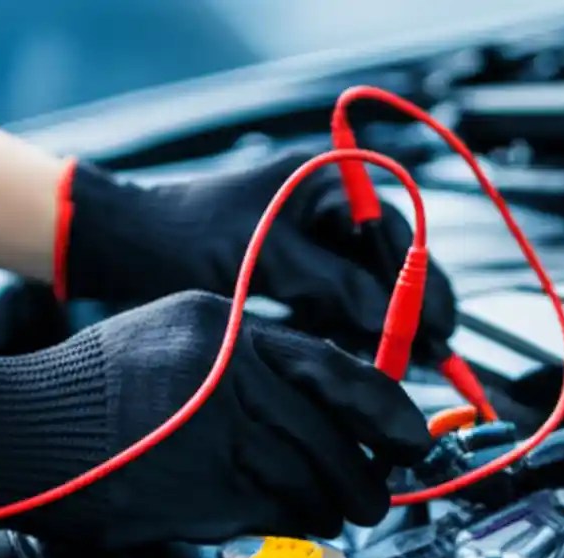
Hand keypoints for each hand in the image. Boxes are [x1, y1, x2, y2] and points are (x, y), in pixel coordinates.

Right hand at [0, 290, 431, 546]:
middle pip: (338, 428)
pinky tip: (301, 520)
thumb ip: (246, 359)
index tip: (412, 432)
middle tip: (387, 487)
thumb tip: (316, 399)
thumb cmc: (90, 385)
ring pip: (317, 475)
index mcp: (225, 324)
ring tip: (346, 508)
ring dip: (341, 501)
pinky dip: (301, 521)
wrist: (19, 425)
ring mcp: (217, 430)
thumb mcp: (172, 336)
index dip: (389, 406)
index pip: (337, 366)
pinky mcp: (201, 486)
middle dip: (375, 468)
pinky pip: (278, 510)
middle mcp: (230, 372)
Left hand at [58, 152, 456, 361]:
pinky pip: (338, 308)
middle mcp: (330, 210)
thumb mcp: (263, 258)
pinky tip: (355, 365)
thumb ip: (329, 284)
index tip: (437, 331)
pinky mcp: (297, 277)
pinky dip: (347, 335)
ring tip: (393, 369)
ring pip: (368, 293)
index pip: (398, 235)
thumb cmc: (183, 236)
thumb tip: (388, 318)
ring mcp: (314, 244)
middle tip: (430, 359)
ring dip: (380, 330)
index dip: (422, 286)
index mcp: (330, 183)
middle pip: (391, 266)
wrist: (126, 246)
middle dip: (408, 313)